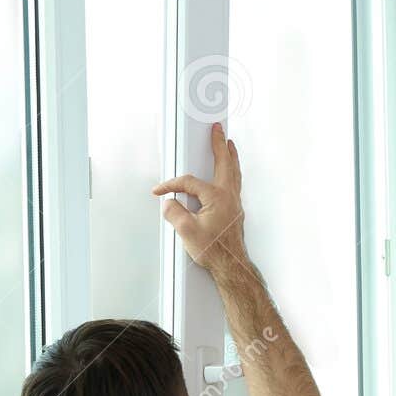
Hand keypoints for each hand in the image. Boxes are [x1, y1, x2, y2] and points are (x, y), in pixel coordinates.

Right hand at [154, 122, 247, 277]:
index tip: (160, 191)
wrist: (231, 266)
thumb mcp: (187, 231)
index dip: (171, 185)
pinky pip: (235, 184)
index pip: (189, 183)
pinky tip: (229, 174)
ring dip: (230, 156)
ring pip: (233, 172)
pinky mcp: (235, 211)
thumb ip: (174, 212)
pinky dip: (232, 172)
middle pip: (224, 163)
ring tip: (229, 144)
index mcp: (217, 197)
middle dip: (219, 144)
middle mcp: (229, 196)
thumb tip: (169, 203)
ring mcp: (234, 203)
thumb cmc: (214, 251)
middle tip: (218, 129)